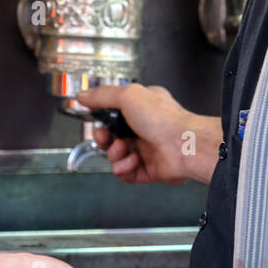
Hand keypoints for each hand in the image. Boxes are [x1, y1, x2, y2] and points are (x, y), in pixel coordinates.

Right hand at [74, 83, 220, 184]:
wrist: (184, 146)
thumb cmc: (164, 119)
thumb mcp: (128, 96)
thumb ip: (102, 96)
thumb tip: (83, 95)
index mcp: (141, 107)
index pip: (113, 112)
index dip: (101, 119)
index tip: (96, 120)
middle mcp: (144, 127)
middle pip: (111, 136)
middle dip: (104, 139)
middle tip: (106, 138)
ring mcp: (146, 149)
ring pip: (116, 156)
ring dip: (114, 154)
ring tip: (124, 150)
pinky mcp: (148, 169)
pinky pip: (125, 172)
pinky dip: (124, 169)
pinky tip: (131, 162)